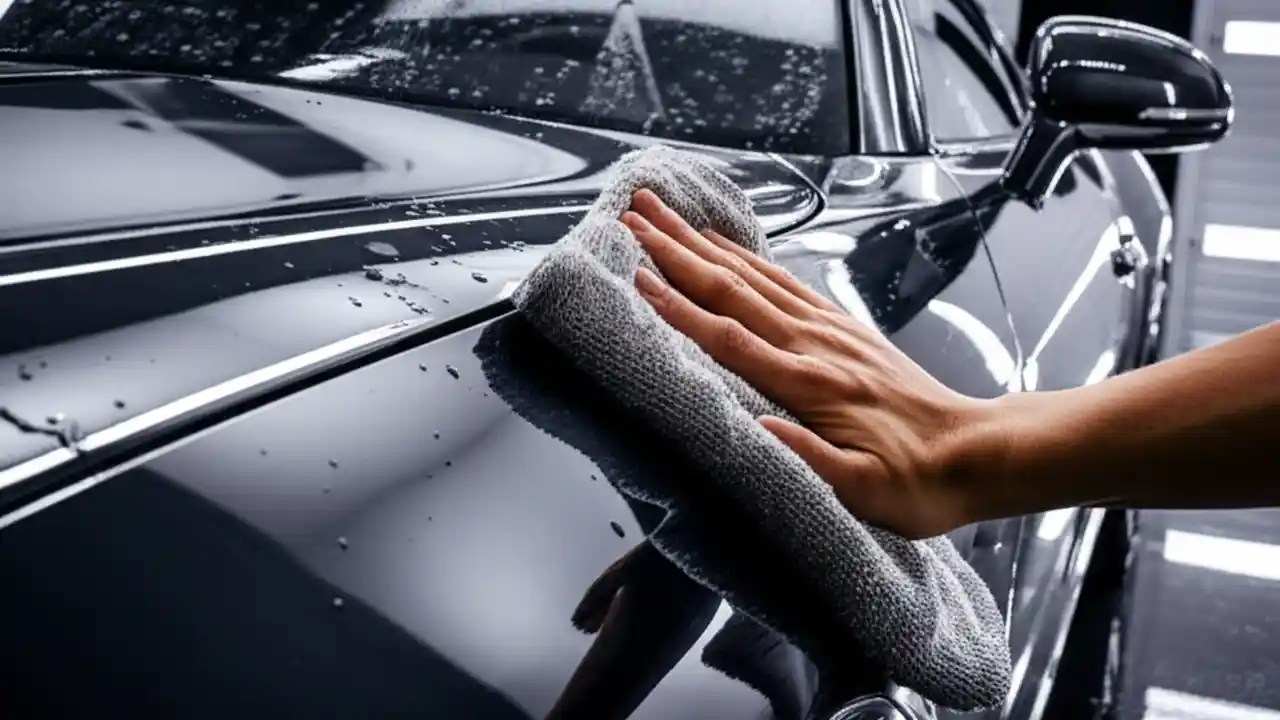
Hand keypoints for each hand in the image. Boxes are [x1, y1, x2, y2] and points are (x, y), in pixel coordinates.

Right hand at [622, 189, 1002, 538]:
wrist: (972, 452)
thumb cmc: (915, 483)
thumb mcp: (864, 492)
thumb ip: (810, 458)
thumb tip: (756, 426)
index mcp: (810, 385)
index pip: (731, 338)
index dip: (680, 307)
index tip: (637, 273)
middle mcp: (815, 345)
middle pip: (732, 289)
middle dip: (678, 250)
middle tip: (634, 214)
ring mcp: (829, 330)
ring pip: (754, 275)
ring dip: (703, 243)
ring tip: (664, 213)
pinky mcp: (841, 327)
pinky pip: (785, 281)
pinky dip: (748, 256)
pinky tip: (724, 241)